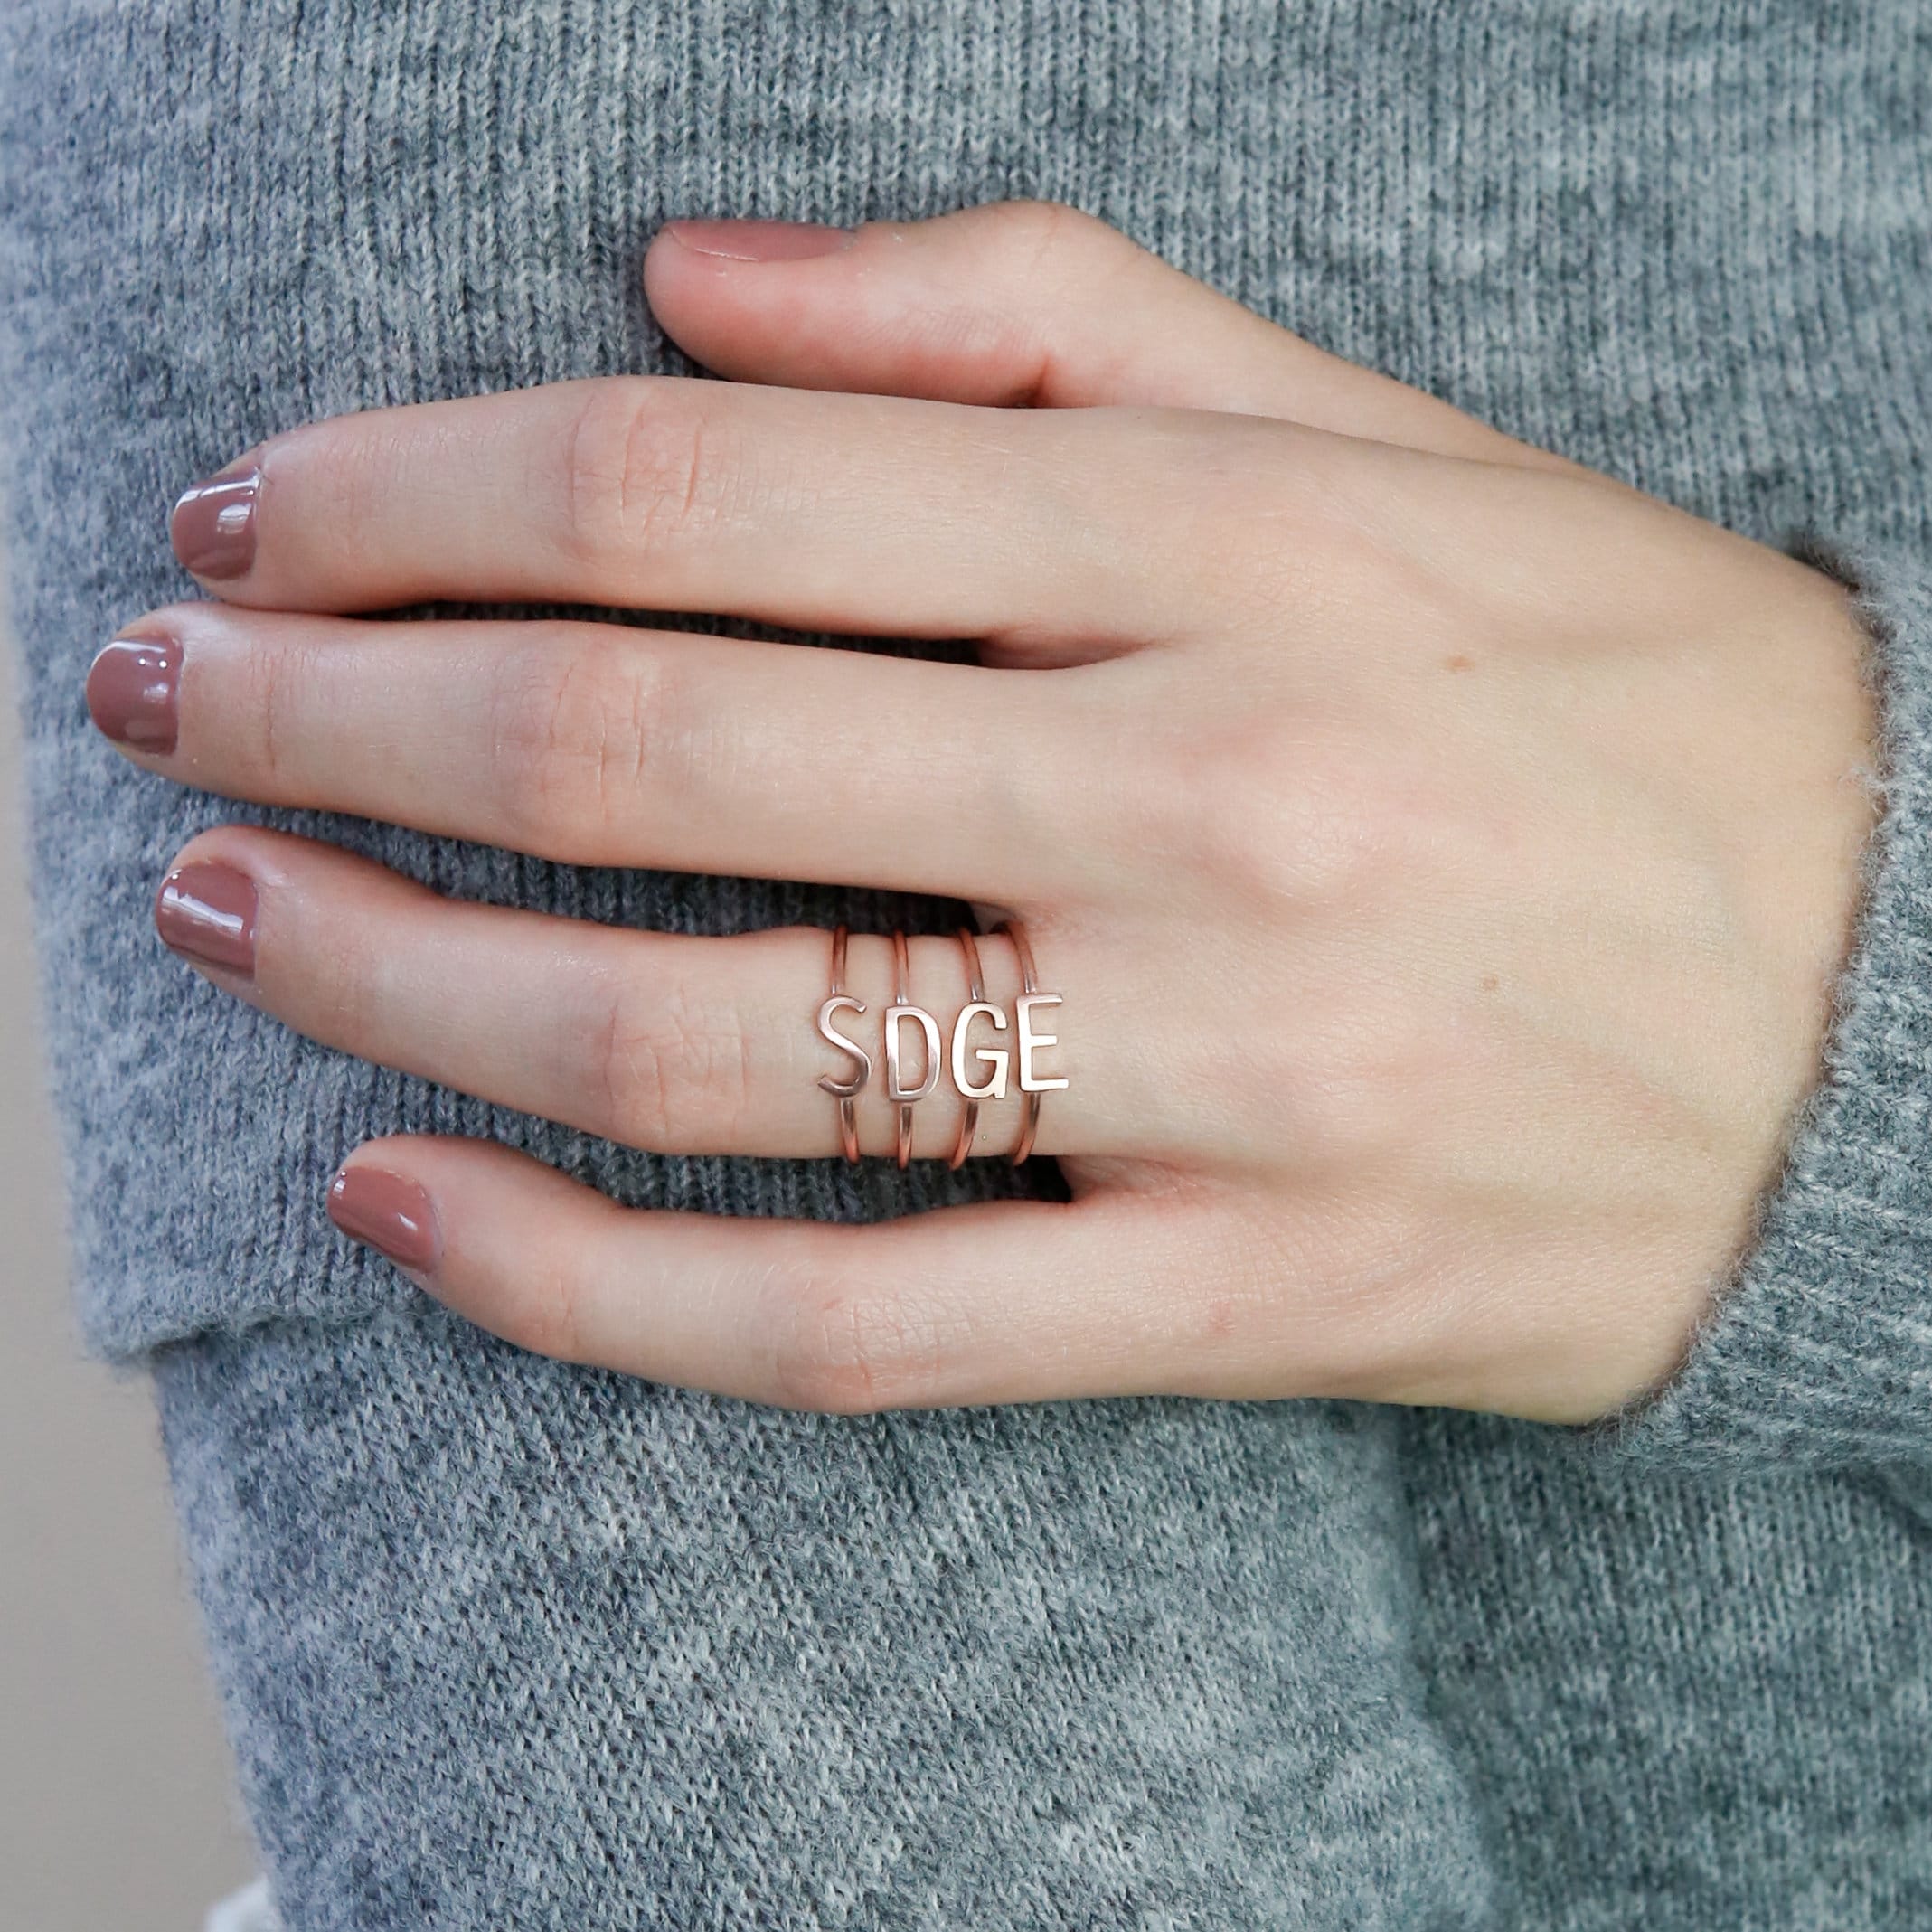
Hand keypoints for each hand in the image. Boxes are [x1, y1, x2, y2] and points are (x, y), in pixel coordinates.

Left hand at [90, 202, 1879, 1420]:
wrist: (1891, 996)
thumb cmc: (1607, 701)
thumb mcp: (1372, 435)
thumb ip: (1026, 319)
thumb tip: (683, 272)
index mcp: (1225, 545)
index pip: (701, 482)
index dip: (413, 487)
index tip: (255, 519)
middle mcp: (1206, 795)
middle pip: (645, 745)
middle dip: (335, 707)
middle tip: (158, 699)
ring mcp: (1222, 1075)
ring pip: (702, 1044)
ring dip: (397, 982)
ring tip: (227, 917)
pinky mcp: (1242, 1297)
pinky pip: (843, 1324)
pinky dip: (587, 1283)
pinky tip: (406, 1215)